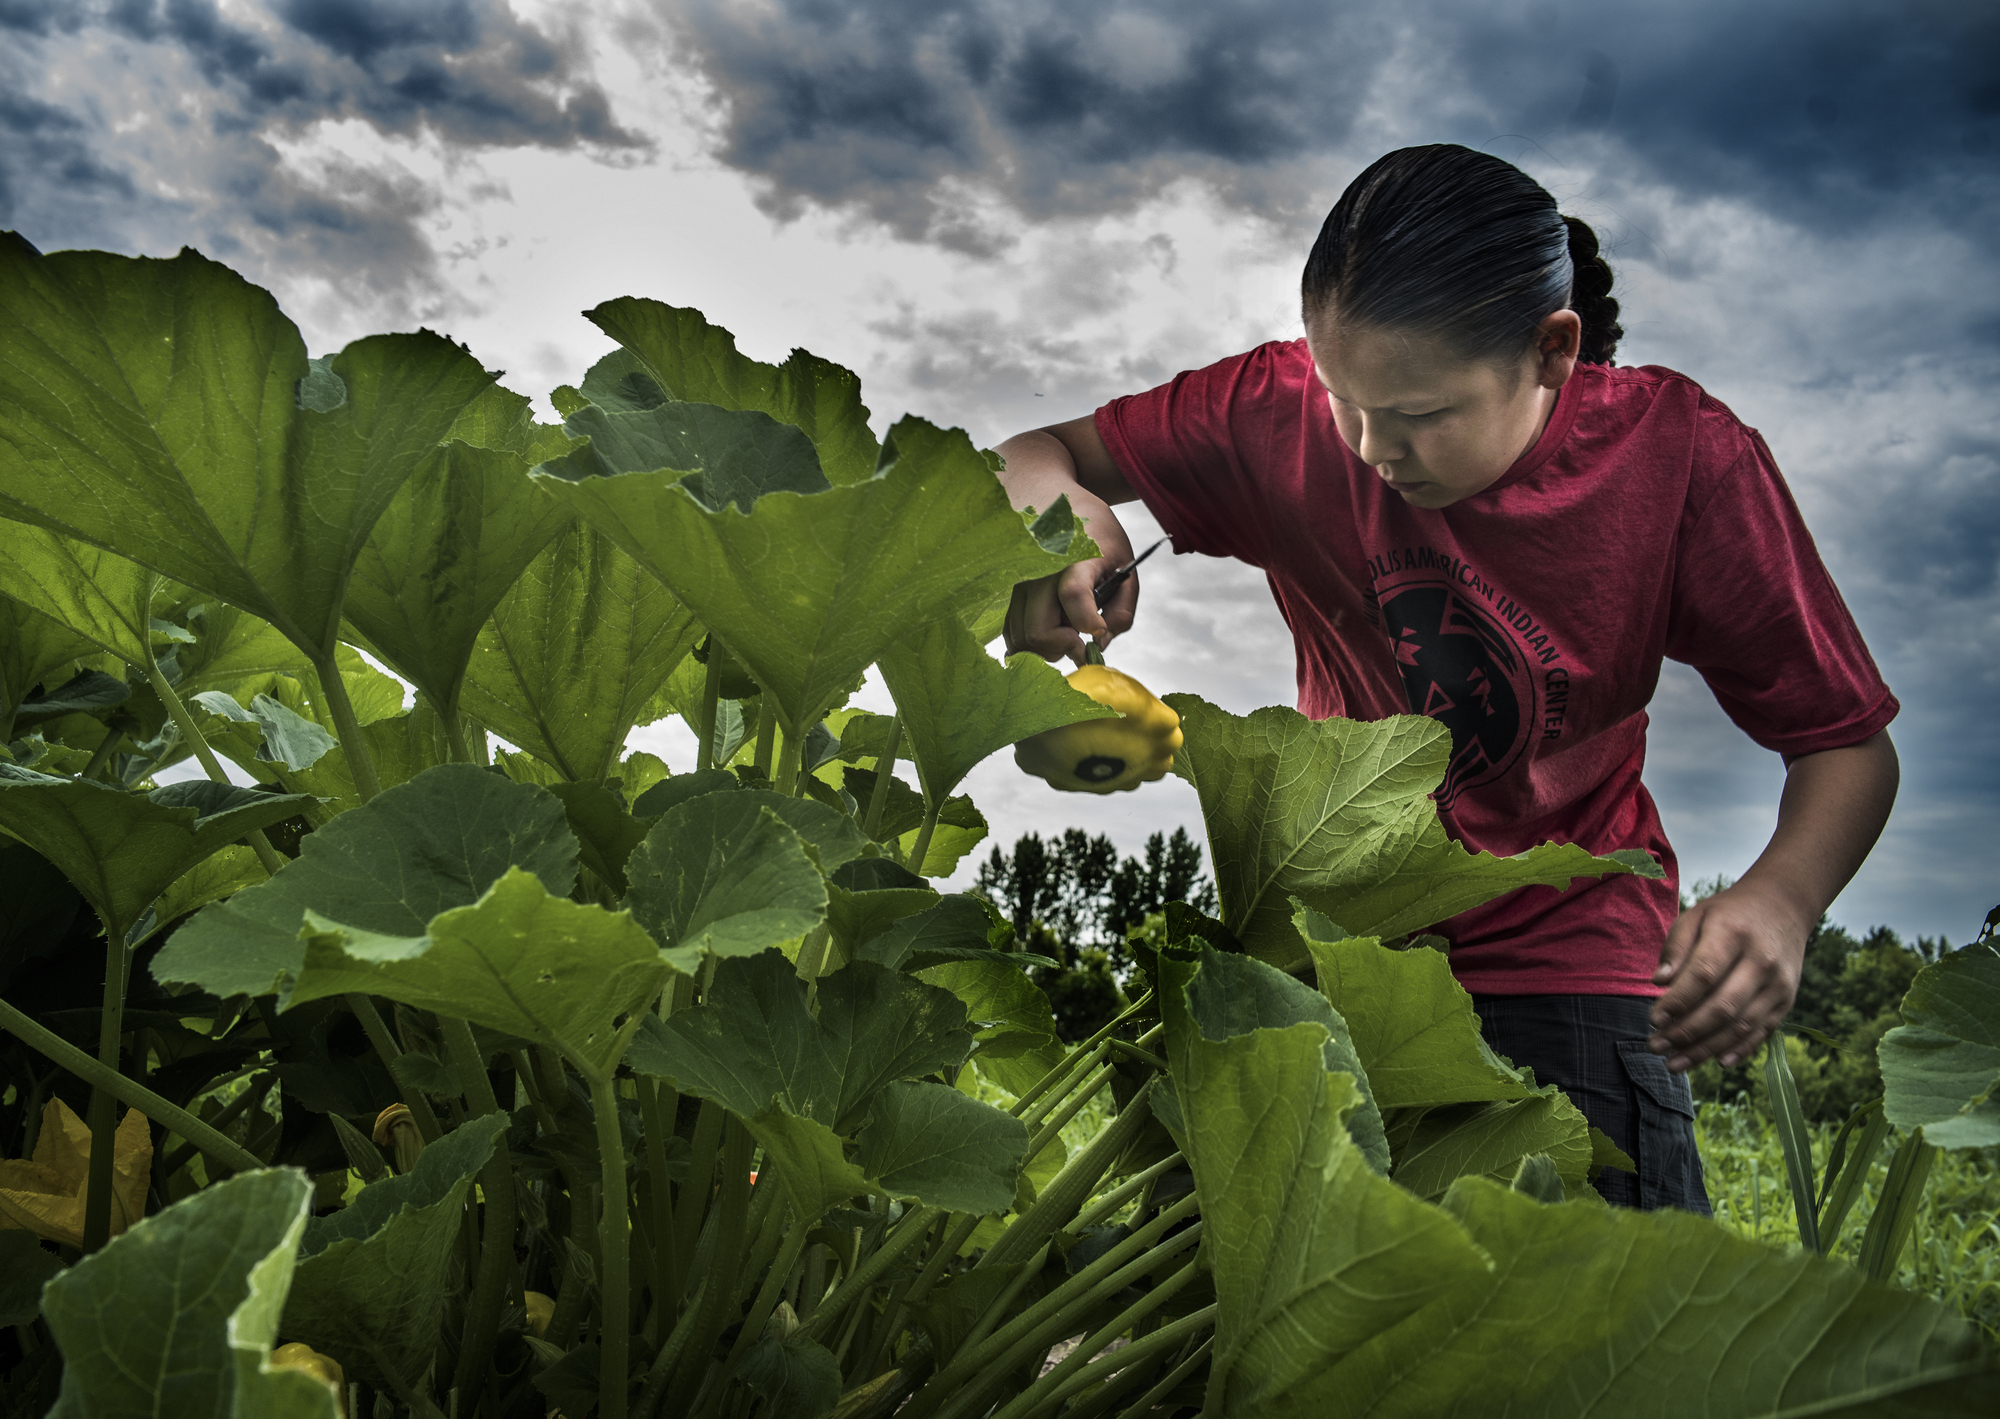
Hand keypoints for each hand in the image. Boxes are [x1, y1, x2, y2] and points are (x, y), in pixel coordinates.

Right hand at [1004, 526, 1137, 666]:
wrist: (1058, 506)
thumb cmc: (1096, 537)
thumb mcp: (1124, 567)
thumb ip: (1121, 610)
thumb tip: (1100, 644)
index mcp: (1075, 558)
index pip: (1074, 595)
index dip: (1088, 623)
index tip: (1098, 629)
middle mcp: (1039, 572)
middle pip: (1039, 630)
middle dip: (1064, 647)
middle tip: (1080, 641)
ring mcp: (1019, 582)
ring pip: (1020, 637)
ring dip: (1046, 647)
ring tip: (1064, 634)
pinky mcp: (1008, 592)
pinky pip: (1009, 631)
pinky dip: (1029, 643)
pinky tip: (1048, 632)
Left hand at [1648, 879, 1811, 1071]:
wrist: (1783, 907)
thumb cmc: (1728, 914)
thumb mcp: (1697, 915)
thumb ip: (1676, 947)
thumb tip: (1658, 983)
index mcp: (1733, 934)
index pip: (1703, 975)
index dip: (1677, 1001)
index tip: (1653, 1019)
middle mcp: (1761, 961)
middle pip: (1723, 1006)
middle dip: (1686, 1033)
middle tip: (1655, 1046)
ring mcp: (1778, 984)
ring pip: (1741, 1026)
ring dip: (1706, 1050)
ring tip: (1674, 1064)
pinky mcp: (1786, 1000)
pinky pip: (1762, 1032)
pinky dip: (1739, 1050)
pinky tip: (1714, 1062)